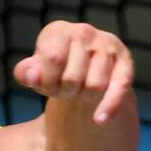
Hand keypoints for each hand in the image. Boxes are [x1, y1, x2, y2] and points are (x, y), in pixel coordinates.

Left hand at [13, 20, 134, 123]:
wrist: (81, 72)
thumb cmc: (53, 72)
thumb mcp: (35, 73)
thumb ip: (26, 73)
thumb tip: (32, 75)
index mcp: (58, 31)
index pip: (53, 58)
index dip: (47, 81)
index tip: (45, 85)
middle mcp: (83, 32)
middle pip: (73, 77)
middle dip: (66, 93)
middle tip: (64, 91)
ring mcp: (106, 45)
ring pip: (95, 85)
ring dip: (84, 98)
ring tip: (80, 92)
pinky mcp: (124, 61)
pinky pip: (120, 86)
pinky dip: (109, 105)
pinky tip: (99, 120)